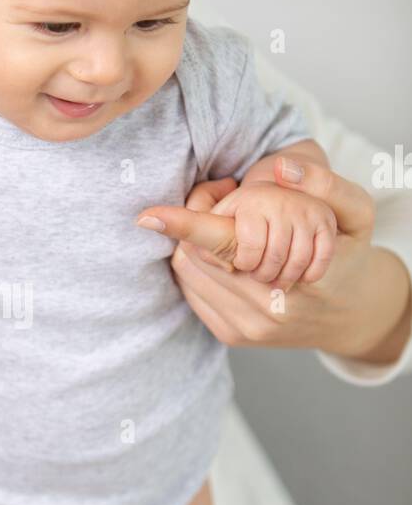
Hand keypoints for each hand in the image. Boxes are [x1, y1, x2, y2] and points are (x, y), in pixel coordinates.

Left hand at [133, 160, 410, 359]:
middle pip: (196, 255)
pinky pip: (193, 292)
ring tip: (228, 230)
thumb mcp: (356, 212)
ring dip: (194, 246)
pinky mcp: (232, 336)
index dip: (184, 225)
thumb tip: (280, 168)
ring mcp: (247, 327)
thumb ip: (324, 183)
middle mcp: (265, 308)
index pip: (225, 243)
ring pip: (189, 273)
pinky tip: (223, 257)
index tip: (148, 216)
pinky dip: (198, 268)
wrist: (352, 314)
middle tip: (225, 200)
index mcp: (294, 273)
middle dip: (196, 224)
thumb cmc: (349, 255)